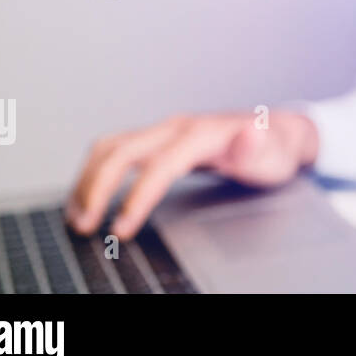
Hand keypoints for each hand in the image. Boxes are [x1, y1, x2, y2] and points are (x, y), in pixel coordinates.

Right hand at [64, 109, 318, 240]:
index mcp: (202, 134)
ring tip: (77, 216)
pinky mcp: (158, 140)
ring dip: (89, 179)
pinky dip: (95, 173)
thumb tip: (252, 133)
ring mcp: (165, 132)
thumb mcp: (273, 153)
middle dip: (98, 187)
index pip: (160, 164)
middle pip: (123, 150)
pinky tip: (89, 199)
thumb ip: (257, 148)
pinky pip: (116, 151)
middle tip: (84, 225)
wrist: (277, 133)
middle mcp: (177, 128)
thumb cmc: (273, 149)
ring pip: (112, 147)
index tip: (121, 227)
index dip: (138, 196)